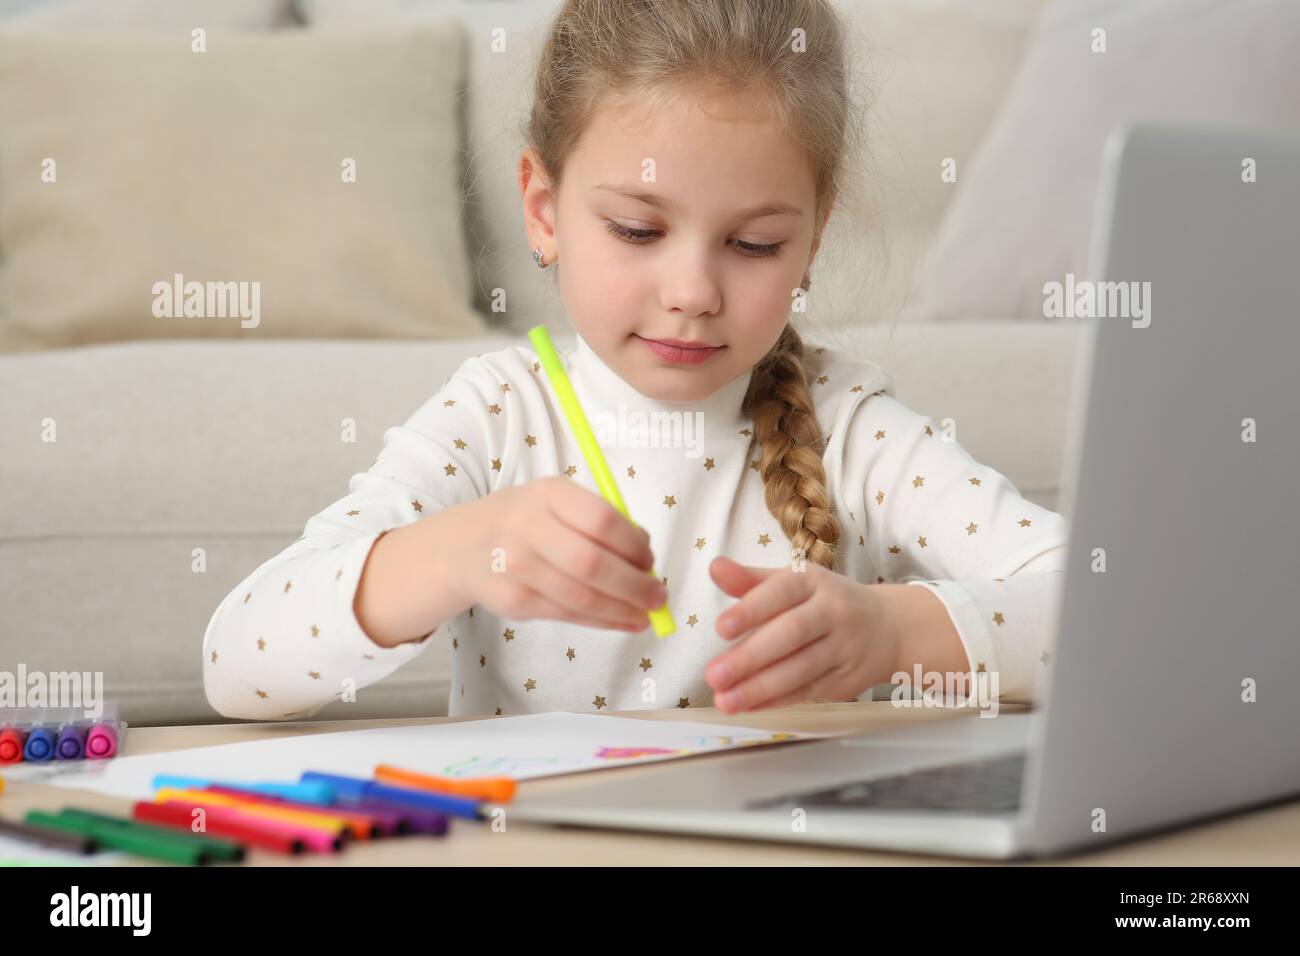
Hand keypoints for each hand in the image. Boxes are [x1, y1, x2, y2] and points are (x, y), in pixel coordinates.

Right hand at [448, 477, 667, 631]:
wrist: (463, 546)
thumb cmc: (526, 520)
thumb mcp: (557, 502)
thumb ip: (599, 523)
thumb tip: (646, 562)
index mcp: (547, 494)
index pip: (602, 520)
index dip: (634, 545)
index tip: (650, 560)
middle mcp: (526, 527)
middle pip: (592, 564)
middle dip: (635, 586)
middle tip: (659, 597)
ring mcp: (515, 567)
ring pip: (581, 598)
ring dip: (622, 611)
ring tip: (646, 615)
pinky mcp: (511, 602)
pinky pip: (566, 616)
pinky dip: (601, 622)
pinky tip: (622, 621)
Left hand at [704, 555, 895, 712]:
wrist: (889, 628)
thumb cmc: (826, 602)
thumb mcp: (793, 582)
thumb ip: (751, 580)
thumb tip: (715, 568)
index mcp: (813, 581)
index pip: (782, 591)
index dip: (752, 609)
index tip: (720, 628)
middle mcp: (833, 611)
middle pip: (791, 634)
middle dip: (750, 657)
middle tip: (714, 675)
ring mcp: (844, 647)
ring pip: (801, 669)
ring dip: (760, 688)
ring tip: (724, 700)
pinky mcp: (848, 679)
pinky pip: (809, 692)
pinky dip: (777, 701)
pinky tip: (749, 706)